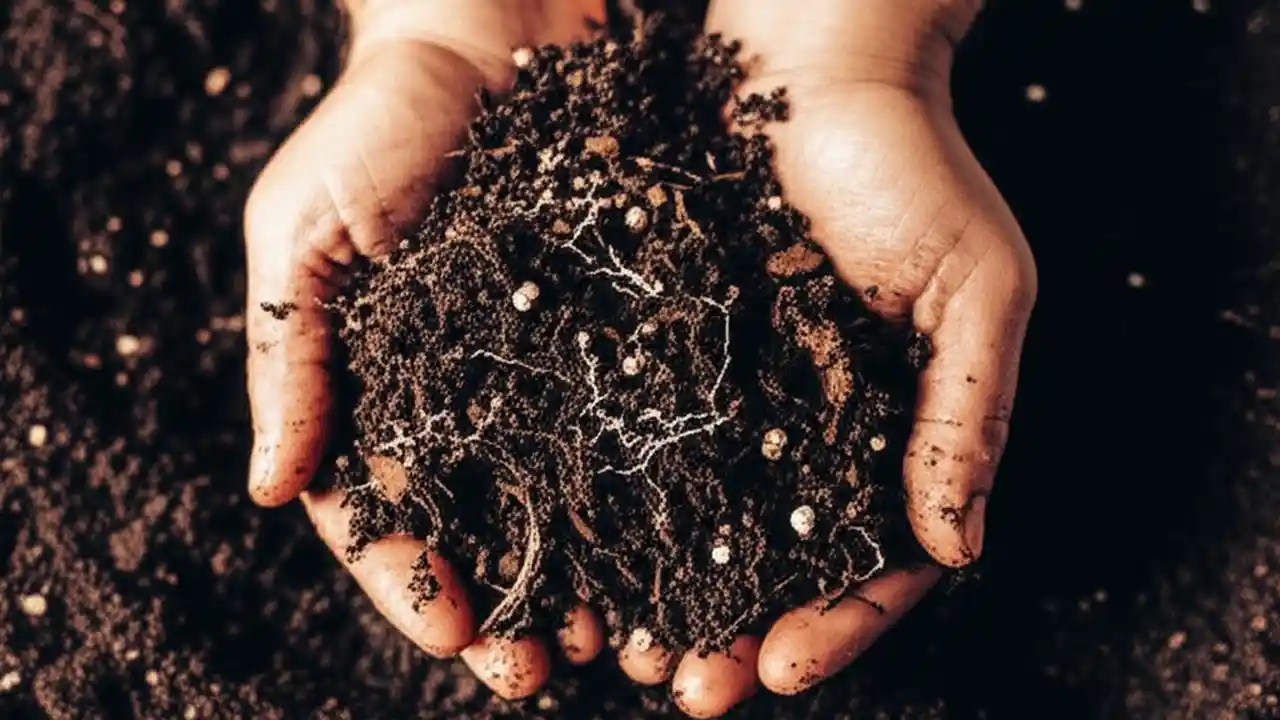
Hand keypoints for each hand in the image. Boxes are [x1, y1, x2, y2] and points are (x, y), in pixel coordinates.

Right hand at [243, 0, 605, 699]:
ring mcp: (542, 369)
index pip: (380, 511)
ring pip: (559, 496)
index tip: (454, 636)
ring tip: (612, 638)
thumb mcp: (304, 233)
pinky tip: (675, 543)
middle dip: (506, 602)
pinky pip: (628, 423)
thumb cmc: (377, 124)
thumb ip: (291, 356)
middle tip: (541, 670)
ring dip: (581, 571)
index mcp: (375, 386)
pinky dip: (644, 490)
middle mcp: (463, 396)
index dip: (411, 582)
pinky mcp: (615, 329)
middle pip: (478, 526)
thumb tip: (269, 490)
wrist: (492, 33)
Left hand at [618, 2, 1038, 715]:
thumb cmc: (914, 168)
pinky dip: (612, 504)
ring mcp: (730, 397)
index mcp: (892, 432)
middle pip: (771, 561)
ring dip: (661, 591)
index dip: (834, 621)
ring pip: (695, 519)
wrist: (808, 67)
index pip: (874, 557)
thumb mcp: (976, 291)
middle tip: (685, 687)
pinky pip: (636, 440)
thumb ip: (969, 416)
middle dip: (732, 632)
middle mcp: (806, 431)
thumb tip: (955, 546)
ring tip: (621, 649)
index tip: (781, 666)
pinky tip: (578, 550)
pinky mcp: (661, 351)